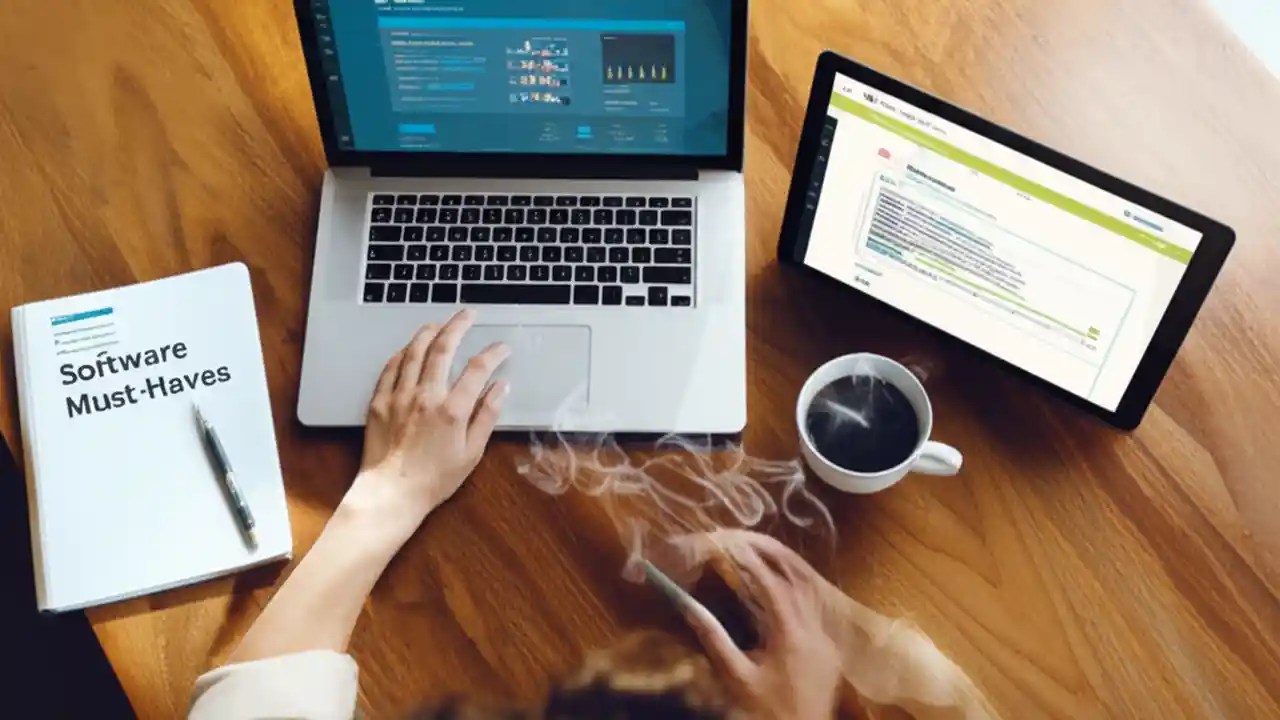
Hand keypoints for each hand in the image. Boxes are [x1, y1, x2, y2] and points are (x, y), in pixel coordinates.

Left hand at [346, 309, 509, 535]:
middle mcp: (425, 396)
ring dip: (428, 332)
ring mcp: (399, 396)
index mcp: (452, 409)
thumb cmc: (434, 479)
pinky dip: (402, 353)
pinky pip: (391, 368)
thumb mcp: (472, 452)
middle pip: (443, 348)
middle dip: (458, 325)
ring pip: (414, 352)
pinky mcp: (380, 402)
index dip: (493, 353)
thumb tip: (501, 388)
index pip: (477, 368)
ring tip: (439, 322)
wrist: (391, 493)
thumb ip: (487, 416)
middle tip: (468, 314)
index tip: (501, 347)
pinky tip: (409, 348)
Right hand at [680, 532, 842, 719]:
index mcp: (792, 636)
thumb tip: (688, 606)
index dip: (754, 563)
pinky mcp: (831, 651)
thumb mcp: (736, 677)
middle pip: (799, 581)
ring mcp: (827, 641)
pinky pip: (819, 610)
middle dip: (774, 557)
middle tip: (750, 540)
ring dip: (790, 571)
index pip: (774, 587)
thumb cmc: (764, 712)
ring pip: (814, 593)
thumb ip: (714, 639)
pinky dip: (801, 592)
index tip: (735, 545)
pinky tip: (786, 588)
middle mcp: (816, 632)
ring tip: (766, 555)